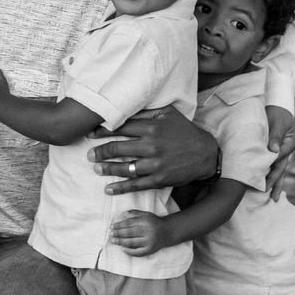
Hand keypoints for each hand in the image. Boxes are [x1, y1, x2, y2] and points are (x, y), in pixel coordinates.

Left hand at [89, 104, 218, 194]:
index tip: (91, 133)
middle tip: (89, 154)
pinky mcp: (159, 179)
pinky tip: (108, 189)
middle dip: (101, 152)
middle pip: (118, 149)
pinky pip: (136, 184)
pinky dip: (120, 188)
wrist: (205, 154)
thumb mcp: (169, 114)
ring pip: (124, 168)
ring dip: (107, 169)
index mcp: (152, 128)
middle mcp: (151, 146)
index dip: (103, 131)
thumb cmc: (185, 131)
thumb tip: (127, 105)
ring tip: (96, 168)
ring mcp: (155, 164)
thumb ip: (148, 111)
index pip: (121, 128)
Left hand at [110, 210, 165, 255]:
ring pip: (132, 243)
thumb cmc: (153, 222)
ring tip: (113, 241)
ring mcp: (149, 242)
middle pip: (129, 233)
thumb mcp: (146, 214)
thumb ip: (134, 213)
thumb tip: (122, 214)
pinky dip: (129, 251)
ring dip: (121, 242)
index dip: (119, 225)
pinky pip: (138, 252)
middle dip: (118, 233)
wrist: (167, 232)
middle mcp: (148, 232)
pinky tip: (122, 249)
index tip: (112, 226)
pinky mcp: (150, 250)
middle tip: (110, 234)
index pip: (129, 223)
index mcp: (146, 221)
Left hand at [265, 104, 294, 199]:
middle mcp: (288, 151)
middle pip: (281, 167)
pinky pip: (274, 169)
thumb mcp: (277, 122)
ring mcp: (282, 155)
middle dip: (273, 180)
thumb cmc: (276, 115)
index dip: (273, 163)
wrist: (276, 111)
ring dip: (275, 184)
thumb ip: (276, 135)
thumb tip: (274, 150)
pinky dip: (273, 179)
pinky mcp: (275, 157)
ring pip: (279, 172)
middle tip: (266, 190)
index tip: (263, 171)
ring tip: (274, 198)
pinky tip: (270, 190)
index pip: (281, 155)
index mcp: (291, 143)